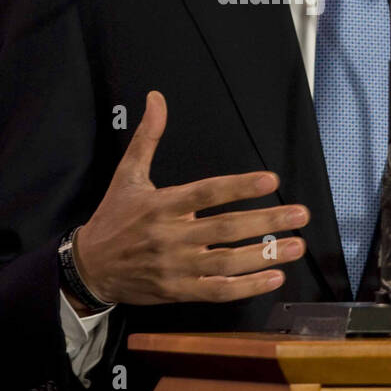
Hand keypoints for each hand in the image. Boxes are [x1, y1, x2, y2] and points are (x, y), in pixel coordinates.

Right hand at [73, 90, 308, 306]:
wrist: (90, 267)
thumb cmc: (114, 218)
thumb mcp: (127, 175)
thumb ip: (148, 137)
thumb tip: (157, 99)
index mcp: (161, 205)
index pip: (207, 193)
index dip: (239, 187)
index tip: (271, 180)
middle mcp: (170, 236)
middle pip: (225, 228)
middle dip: (267, 221)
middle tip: (300, 214)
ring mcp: (176, 267)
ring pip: (228, 262)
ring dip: (266, 255)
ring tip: (297, 245)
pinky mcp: (178, 291)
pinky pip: (218, 292)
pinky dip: (248, 287)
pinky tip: (274, 277)